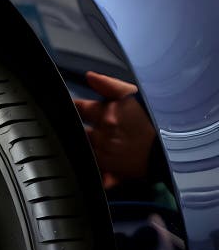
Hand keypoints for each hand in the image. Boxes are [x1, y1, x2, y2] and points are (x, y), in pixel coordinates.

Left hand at [74, 71, 156, 188]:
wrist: (173, 147)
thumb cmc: (156, 120)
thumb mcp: (135, 95)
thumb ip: (109, 84)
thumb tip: (89, 77)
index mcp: (106, 114)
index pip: (78, 107)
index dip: (75, 107)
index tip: (75, 108)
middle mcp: (101, 135)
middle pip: (77, 130)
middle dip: (79, 127)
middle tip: (88, 126)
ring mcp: (104, 155)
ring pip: (84, 148)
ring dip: (87, 145)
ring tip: (100, 141)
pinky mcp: (109, 172)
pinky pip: (94, 170)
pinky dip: (95, 168)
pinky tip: (100, 162)